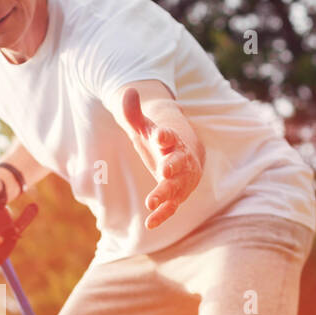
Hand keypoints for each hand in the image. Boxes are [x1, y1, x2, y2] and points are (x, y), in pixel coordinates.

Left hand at [121, 87, 203, 229]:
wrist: (187, 155)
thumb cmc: (161, 141)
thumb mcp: (145, 127)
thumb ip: (134, 113)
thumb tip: (128, 91)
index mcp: (171, 142)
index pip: (169, 136)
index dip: (165, 135)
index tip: (161, 134)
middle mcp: (179, 160)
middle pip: (177, 163)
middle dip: (172, 167)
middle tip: (165, 171)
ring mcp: (180, 179)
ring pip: (176, 187)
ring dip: (165, 194)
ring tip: (151, 202)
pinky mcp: (177, 195)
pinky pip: (171, 206)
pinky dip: (162, 214)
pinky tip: (149, 223)